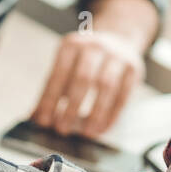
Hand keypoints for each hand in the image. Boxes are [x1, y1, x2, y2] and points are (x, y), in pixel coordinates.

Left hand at [31, 29, 146, 135]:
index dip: (50, 99)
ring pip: (105, 87)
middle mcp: (94, 46)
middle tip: (62, 129)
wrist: (119, 39)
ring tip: (86, 133)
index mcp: (72, 44)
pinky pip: (122, 95)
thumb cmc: (85, 59)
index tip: (43, 121)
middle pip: (82, 79)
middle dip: (71, 107)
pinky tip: (102, 128)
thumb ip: (53, 89)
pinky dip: (111, 114)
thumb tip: (37, 118)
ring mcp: (116, 56)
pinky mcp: (133, 68)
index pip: (58, 74)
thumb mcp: (67, 64)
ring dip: (95, 113)